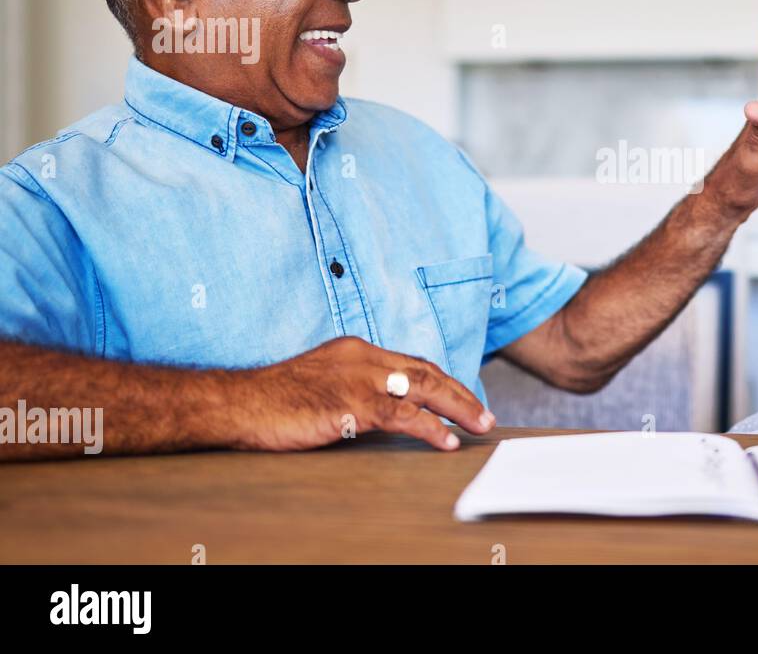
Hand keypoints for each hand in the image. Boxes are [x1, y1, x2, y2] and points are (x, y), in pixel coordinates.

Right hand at [234, 336, 495, 451]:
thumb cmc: (274, 398)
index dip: (441, 380)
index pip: (411, 362)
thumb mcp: (320, 380)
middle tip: (484, 414)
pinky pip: (403, 416)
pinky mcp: (352, 404)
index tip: (462, 396)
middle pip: (426, 372)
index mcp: (356, 349)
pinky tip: (447, 441)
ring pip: (423, 389)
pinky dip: (431, 428)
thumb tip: (381, 408)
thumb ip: (352, 385)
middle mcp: (364, 358)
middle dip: (460, 393)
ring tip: (480, 426)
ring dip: (458, 408)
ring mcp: (359, 379)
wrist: (238, 402)